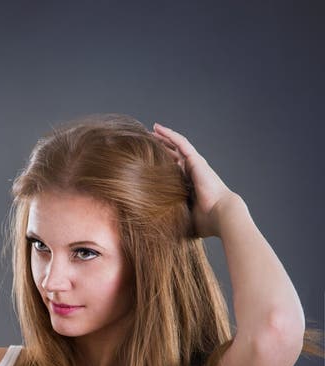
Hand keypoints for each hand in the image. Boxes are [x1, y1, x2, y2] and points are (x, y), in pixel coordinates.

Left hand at [152, 123, 236, 238]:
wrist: (221, 215)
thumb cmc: (206, 223)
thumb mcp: (183, 221)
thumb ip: (172, 220)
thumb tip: (154, 233)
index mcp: (190, 186)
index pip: (174, 172)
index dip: (163, 166)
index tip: (149, 164)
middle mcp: (193, 173)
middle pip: (175, 156)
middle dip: (162, 149)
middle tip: (147, 142)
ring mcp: (195, 165)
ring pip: (177, 146)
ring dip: (164, 138)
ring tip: (152, 130)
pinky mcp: (195, 160)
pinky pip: (180, 143)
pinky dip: (169, 134)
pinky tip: (158, 128)